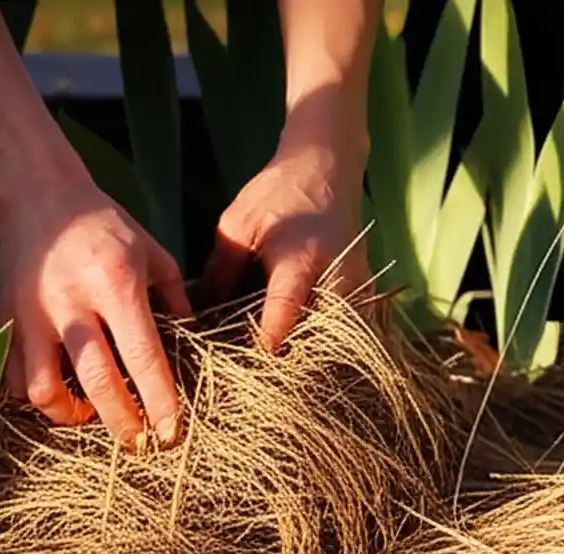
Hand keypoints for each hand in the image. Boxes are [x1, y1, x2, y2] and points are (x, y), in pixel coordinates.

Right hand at [0, 181, 190, 446]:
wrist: (38, 197)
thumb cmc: (105, 226)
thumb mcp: (152, 253)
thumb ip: (175, 298)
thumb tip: (194, 344)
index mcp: (115, 283)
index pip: (141, 356)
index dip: (159, 400)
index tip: (170, 433)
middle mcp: (71, 302)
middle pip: (96, 382)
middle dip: (122, 423)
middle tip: (138, 442)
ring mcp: (31, 315)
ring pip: (44, 390)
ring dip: (71, 416)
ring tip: (91, 416)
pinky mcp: (5, 321)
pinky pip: (15, 380)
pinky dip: (38, 398)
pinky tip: (60, 394)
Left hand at [198, 127, 370, 351]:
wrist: (328, 164)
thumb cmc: (278, 191)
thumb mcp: (238, 224)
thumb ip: (220, 271)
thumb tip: (198, 314)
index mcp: (300, 259)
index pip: (286, 311)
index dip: (268, 341)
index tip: (248, 367)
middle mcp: (336, 278)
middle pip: (322, 336)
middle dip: (295, 360)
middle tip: (262, 379)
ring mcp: (357, 286)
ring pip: (341, 338)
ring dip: (314, 355)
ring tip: (281, 372)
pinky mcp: (365, 290)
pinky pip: (349, 329)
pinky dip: (328, 343)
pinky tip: (302, 351)